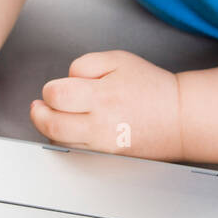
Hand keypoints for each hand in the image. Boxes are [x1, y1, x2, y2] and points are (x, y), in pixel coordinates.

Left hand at [29, 50, 183, 160]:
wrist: (178, 117)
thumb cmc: (151, 87)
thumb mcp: (119, 59)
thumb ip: (85, 64)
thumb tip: (65, 80)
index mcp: (102, 96)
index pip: (57, 96)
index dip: (49, 90)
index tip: (54, 89)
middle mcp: (100, 124)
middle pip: (52, 125)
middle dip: (39, 114)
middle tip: (39, 107)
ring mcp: (103, 145)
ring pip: (60, 142)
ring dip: (51, 129)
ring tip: (56, 116)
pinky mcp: (107, 158)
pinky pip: (76, 152)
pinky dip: (67, 141)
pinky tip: (72, 130)